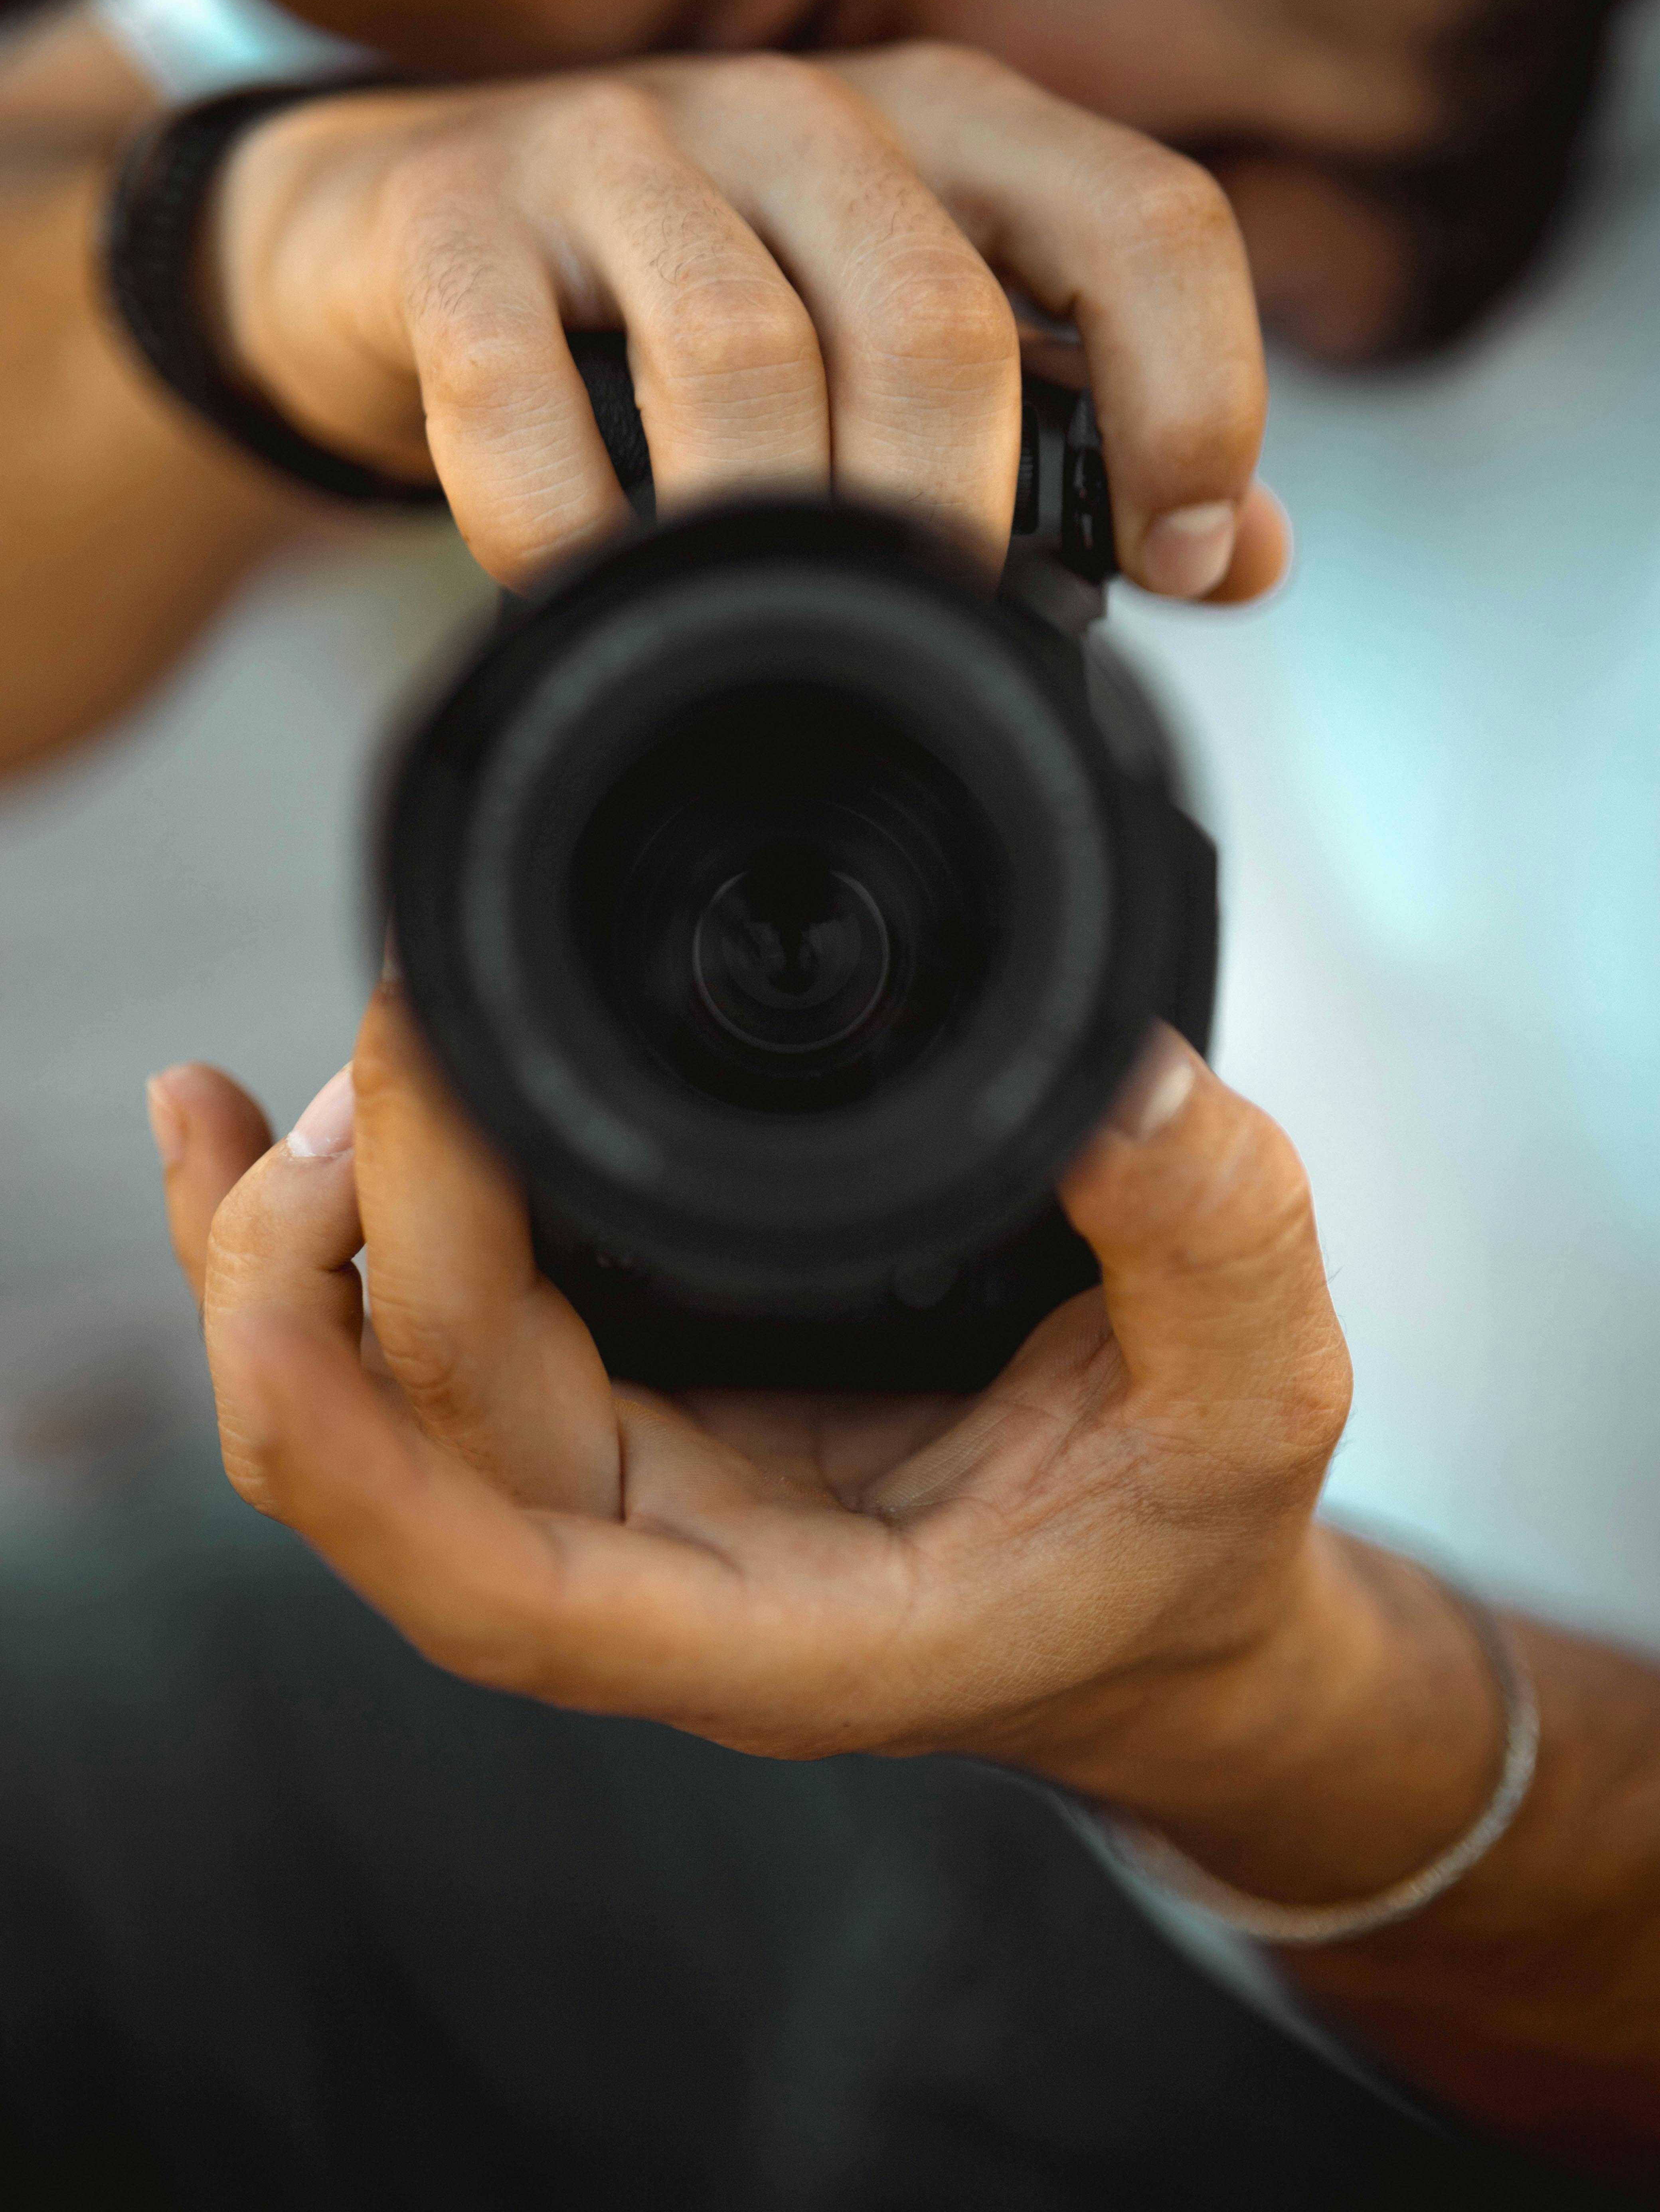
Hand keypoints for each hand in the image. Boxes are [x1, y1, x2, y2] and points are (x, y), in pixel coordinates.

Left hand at [148, 987, 1396, 1833]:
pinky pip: (421, 1351)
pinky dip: (326, 1248)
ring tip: (225, 1100)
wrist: (1167, 1604)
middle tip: (383, 1039)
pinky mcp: (621, 1413)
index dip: (358, 1440)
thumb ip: (1211, 1231)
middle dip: (324, 1256)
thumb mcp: (1260, 1389)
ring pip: (376, 1406)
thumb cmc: (1190, 1531)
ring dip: (276, 1257)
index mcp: (784, 1625)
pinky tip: (247, 1132)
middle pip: (403, 1449)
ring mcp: (622, 1492)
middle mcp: (661, 1568)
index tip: (310, 1229)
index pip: (503, 1582)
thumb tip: (1115, 1066)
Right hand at [211, 44, 1287, 596]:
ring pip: (742, 357)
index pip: (1143, 223)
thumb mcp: (903, 335)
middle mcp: (803, 114)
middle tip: (923, 636)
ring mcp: (619, 150)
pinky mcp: (457, 218)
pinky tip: (595, 599)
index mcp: (954, 132)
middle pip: (936, 320)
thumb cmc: (697, 307)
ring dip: (768, 536)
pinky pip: (520, 398)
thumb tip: (1241, 557)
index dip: (1195, 397)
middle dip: (945, 516)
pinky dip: (570, 537)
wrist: (418, 226)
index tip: (1178, 562)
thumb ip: (1071, 434)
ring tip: (762, 634)